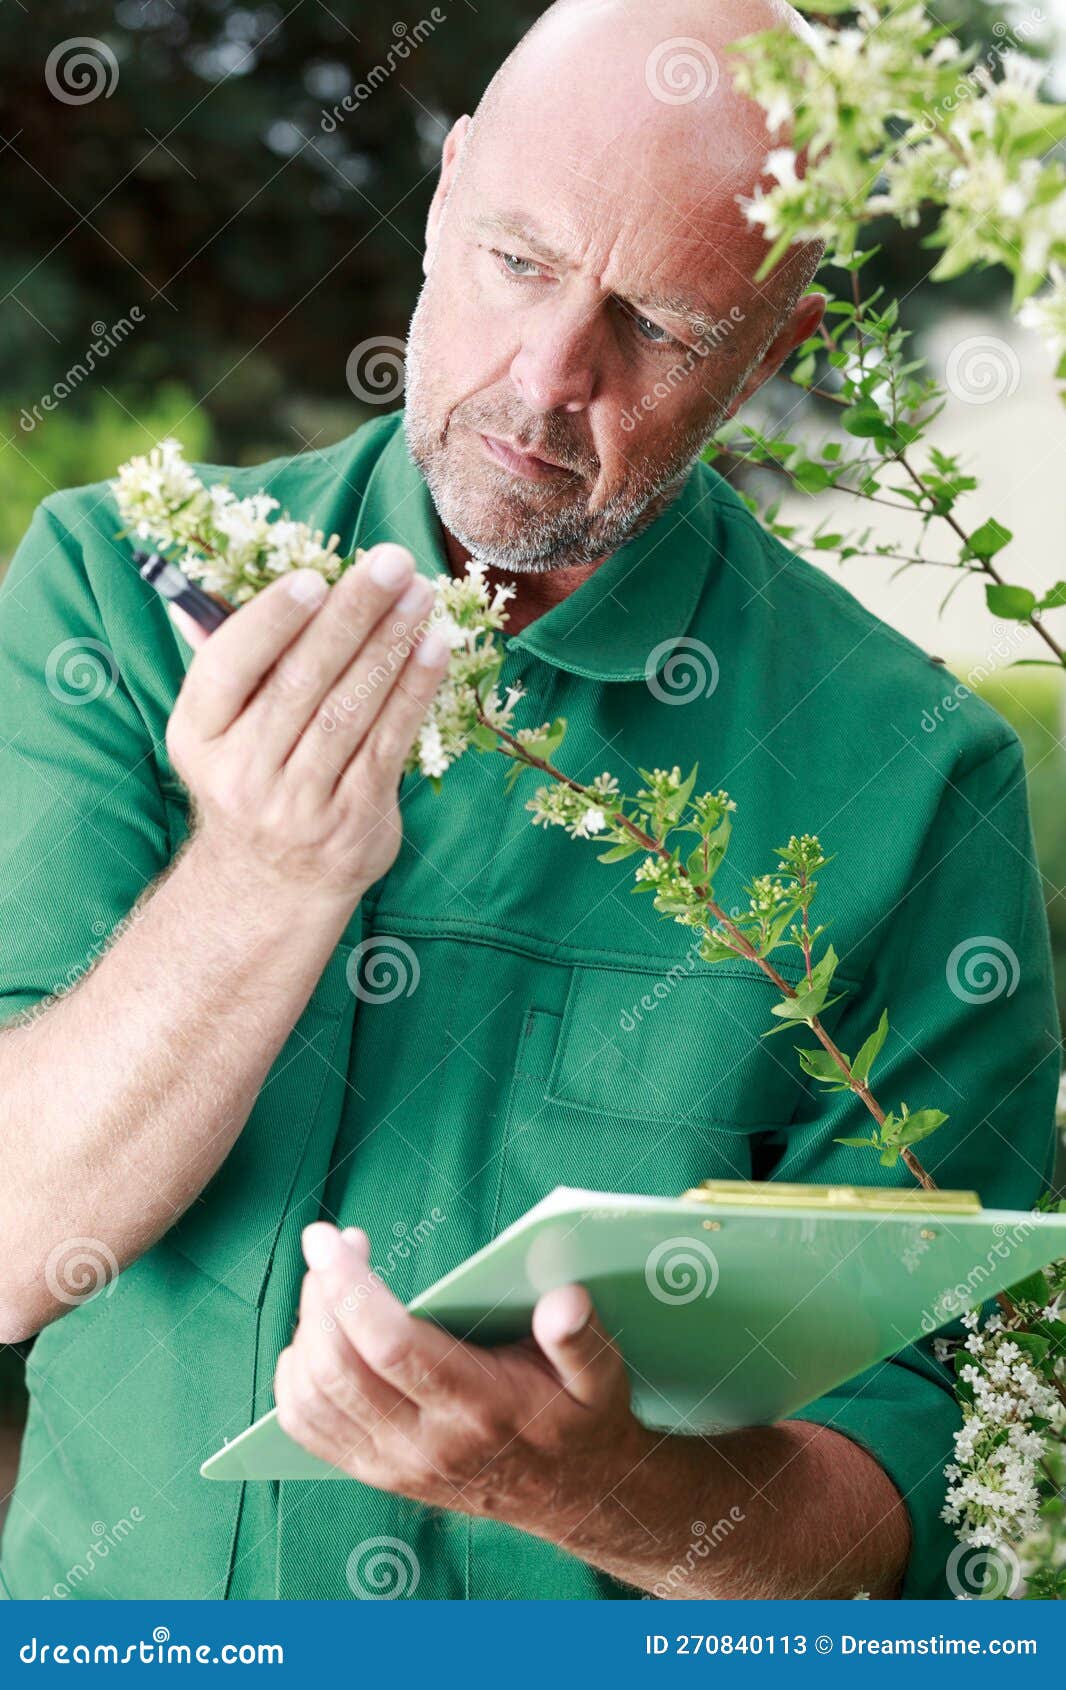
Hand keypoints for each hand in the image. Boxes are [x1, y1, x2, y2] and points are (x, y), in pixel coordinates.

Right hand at [165, 547, 450, 909]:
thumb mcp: (217, 727)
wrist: (272, 881)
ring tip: (419, 594)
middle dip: (352, 616)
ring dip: (390, 644)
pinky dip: (414, 691)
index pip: (229, 668)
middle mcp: (243, 773)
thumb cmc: (251, 773)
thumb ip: (220, 658)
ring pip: (350, 710)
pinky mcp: (353, 820)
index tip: (314, 577)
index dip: (271, 621)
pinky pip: (388, 743)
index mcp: (199, 735)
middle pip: (302, 682)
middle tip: (391, 563)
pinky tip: (434, 648)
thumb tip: (200, 588)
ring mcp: (298, 803)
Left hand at [273, 1223, 650, 1539]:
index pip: (390, 1345)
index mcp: (477, 1406)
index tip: (330, 1237)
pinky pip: (308, 1427)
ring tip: (328, 1281)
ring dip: (306, 1329)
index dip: (351, 1288)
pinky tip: (316, 1335)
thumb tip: (565, 1299)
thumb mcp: (600, 1374)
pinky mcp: (376, 1473)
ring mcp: (394, 1465)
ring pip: (312, 1398)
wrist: (574, 1496)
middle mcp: (425, 1443)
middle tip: (335, 1245)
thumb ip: (581, 1336)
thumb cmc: (579, 1417)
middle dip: (321, 1295)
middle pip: (337, 1368)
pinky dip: (295, 1376)